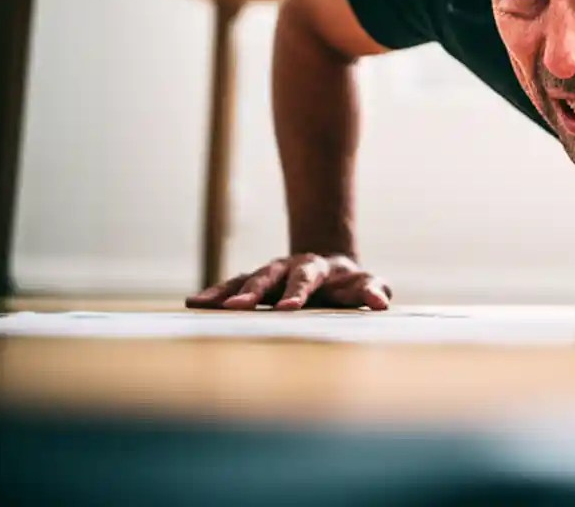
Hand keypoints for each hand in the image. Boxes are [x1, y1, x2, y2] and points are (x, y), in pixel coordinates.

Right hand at [185, 254, 391, 310]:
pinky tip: (194, 304)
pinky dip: (214, 294)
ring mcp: (268, 273)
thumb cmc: (351, 284)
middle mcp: (287, 266)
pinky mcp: (254, 282)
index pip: (305, 279)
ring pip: (244, 279)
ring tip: (201, 305)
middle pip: (268, 276)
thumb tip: (380, 303)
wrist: (331, 266)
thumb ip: (373, 291)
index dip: (296, 293)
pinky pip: (230, 286)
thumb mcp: (366, 285)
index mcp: (316, 268)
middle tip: (237, 308)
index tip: (287, 309)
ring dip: (225, 292)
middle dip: (253, 291)